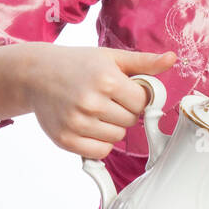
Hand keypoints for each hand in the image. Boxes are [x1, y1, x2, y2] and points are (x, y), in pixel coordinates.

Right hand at [30, 46, 175, 156]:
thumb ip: (143, 62)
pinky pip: (100, 152)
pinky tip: (89, 126)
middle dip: (124, 112)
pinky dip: (99, 142)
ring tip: (96, 110)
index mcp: (107, 80)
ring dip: (112, 128)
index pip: (142, 102)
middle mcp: (91, 102)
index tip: (124, 91)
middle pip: (131, 122)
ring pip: (117, 138)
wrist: (36, 74)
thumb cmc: (77, 64)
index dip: (136, 98)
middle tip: (107, 99)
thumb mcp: (111, 57)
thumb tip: (172, 59)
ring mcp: (77, 123)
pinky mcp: (65, 139)